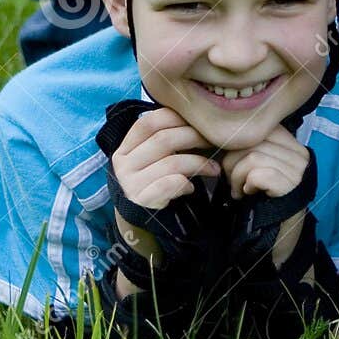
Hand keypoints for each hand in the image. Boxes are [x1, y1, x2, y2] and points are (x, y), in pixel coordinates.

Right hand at [106, 105, 218, 258]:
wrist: (141, 221)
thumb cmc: (154, 183)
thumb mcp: (153, 160)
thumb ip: (166, 140)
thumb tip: (198, 120)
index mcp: (125, 148)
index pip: (148, 122)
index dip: (175, 118)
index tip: (198, 122)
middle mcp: (124, 163)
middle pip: (164, 139)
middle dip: (195, 137)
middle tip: (214, 142)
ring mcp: (131, 182)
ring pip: (172, 162)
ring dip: (199, 163)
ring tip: (214, 169)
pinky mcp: (142, 200)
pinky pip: (171, 183)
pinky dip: (186, 183)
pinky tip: (192, 186)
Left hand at [226, 133, 317, 269]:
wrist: (275, 239)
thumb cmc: (261, 202)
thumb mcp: (258, 169)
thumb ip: (250, 149)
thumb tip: (221, 134)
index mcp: (292, 146)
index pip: (259, 128)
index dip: (237, 142)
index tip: (231, 163)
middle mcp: (300, 155)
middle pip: (252, 140)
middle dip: (232, 162)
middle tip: (234, 183)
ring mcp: (298, 171)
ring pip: (252, 157)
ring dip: (236, 176)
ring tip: (239, 191)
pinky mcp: (291, 186)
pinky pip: (258, 173)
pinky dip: (246, 184)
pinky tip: (248, 195)